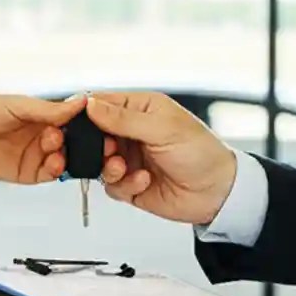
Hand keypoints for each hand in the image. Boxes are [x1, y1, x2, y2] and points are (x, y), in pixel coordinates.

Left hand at [0, 94, 87, 183]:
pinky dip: (58, 168)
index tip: (94, 120)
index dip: (84, 120)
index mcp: (39, 114)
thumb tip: (79, 102)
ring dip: (68, 153)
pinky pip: (52, 173)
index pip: (71, 117)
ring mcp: (36, 153)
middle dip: (80, 139)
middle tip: (81, 136)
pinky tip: (54, 160)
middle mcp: (40, 133)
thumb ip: (50, 109)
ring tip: (55, 145)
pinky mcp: (29, 172)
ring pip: (65, 157)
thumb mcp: (18, 104)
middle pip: (72, 139)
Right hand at [85, 92, 237, 224]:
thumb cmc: (202, 152)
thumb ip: (124, 118)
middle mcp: (132, 132)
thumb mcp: (163, 128)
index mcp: (141, 109)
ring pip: (98, 162)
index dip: (86, 110)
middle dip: (95, 145)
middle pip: (93, 134)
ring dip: (109, 167)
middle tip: (108, 150)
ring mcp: (130, 158)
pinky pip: (111, 185)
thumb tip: (91, 104)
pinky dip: (125, 185)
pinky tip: (144, 181)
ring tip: (124, 168)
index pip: (102, 103)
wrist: (218, 192)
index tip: (76, 121)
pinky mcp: (131, 184)